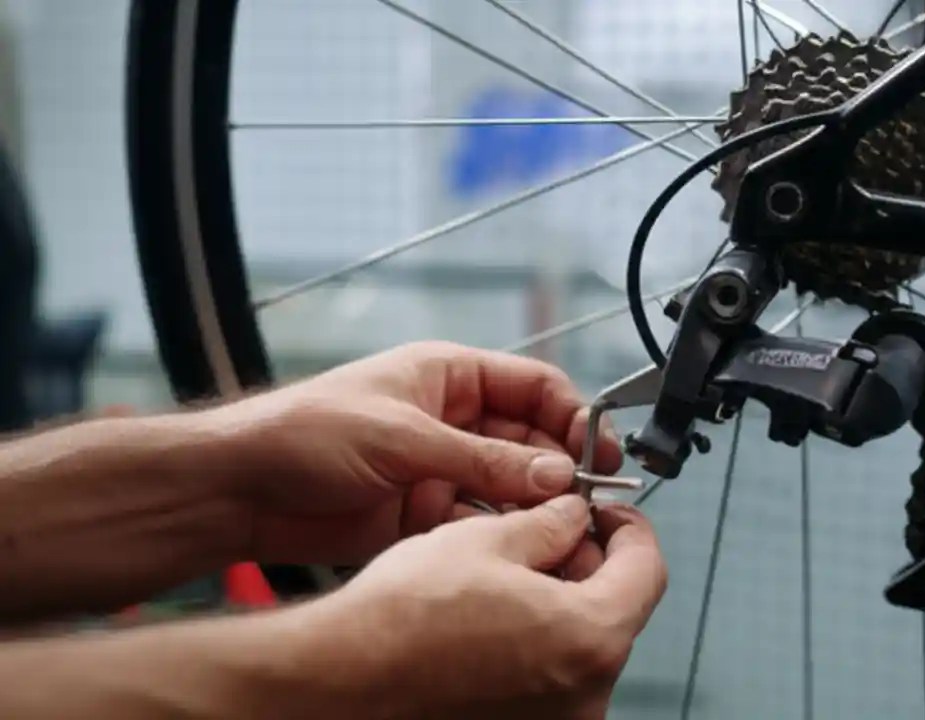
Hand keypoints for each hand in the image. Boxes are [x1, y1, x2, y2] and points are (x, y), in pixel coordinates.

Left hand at [211, 342, 622, 564]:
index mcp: (451, 378)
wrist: (242, 491)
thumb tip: (555, 473)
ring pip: (513, 486)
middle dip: (560, 467)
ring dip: (536, 505)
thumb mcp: (404, 438)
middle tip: (584, 499)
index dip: (572, 415)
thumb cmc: (307, 433)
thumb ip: (483, 460)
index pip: (534, 388)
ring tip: (560, 527)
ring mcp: (443, 468)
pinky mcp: (428, 514)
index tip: (596, 449)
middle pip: (533, 441)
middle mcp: (455, 421)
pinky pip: (482, 521)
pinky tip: (519, 546)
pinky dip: (503, 533)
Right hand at [296, 495, 667, 719]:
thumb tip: (572, 516)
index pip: (648, 569)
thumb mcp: (484, 540)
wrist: (338, 684)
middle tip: (550, 537)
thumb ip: (549, 524)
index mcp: (590, 636)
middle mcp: (586, 694)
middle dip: (589, 567)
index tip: (606, 514)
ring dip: (559, 608)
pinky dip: (533, 649)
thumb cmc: (400, 620)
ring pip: (579, 648)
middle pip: (615, 611)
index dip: (629, 529)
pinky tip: (489, 625)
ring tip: (506, 581)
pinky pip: (548, 683)